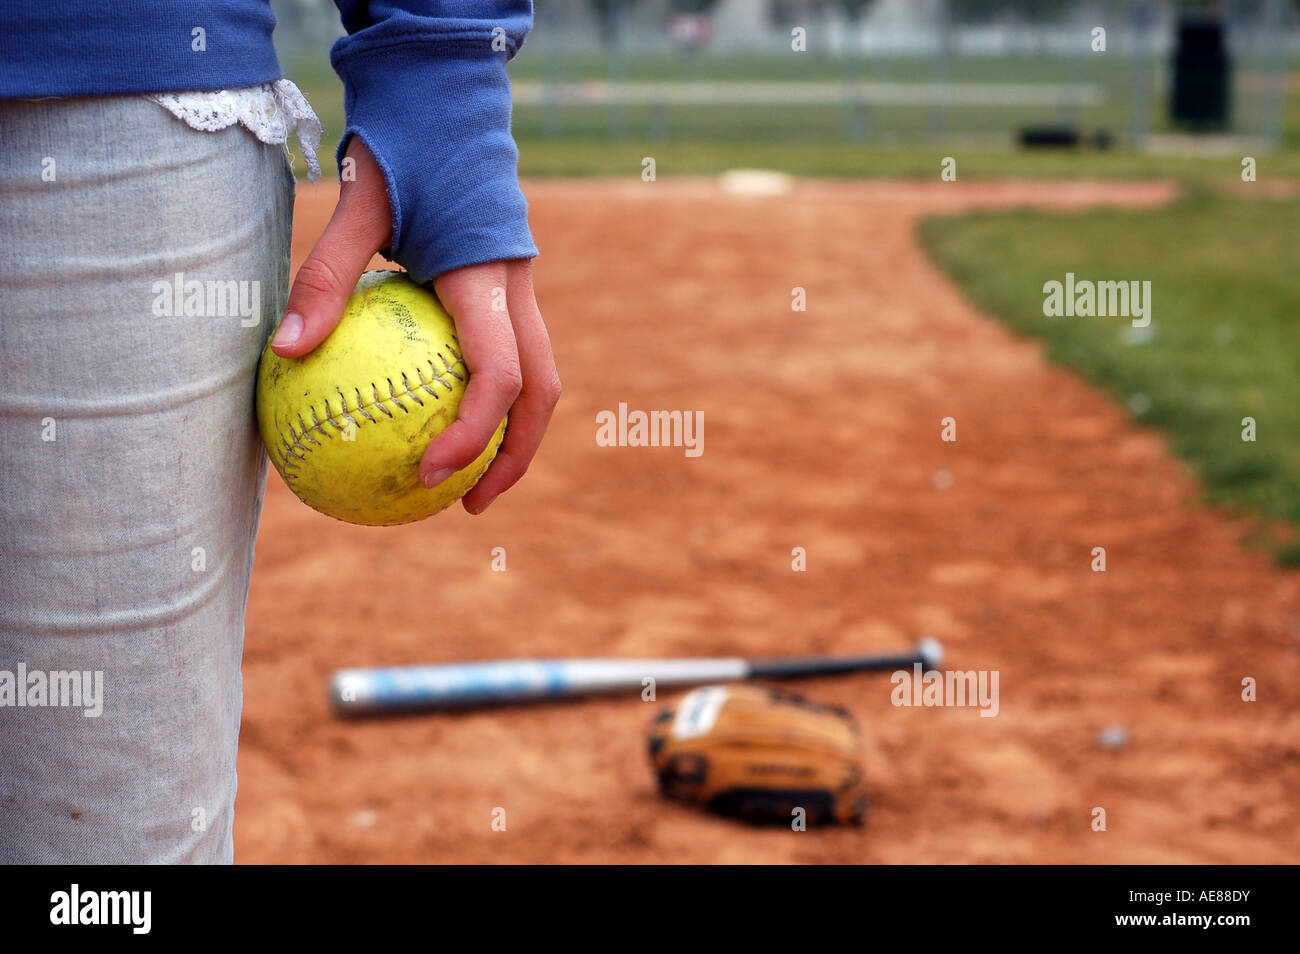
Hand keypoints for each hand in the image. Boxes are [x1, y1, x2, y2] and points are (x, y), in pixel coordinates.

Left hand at [273, 139, 559, 514]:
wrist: (450, 104)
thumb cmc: (405, 150)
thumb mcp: (358, 206)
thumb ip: (326, 279)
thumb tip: (284, 351)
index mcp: (489, 280)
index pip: (500, 376)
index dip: (473, 435)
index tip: (428, 474)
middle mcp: (518, 292)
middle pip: (542, 393)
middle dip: (514, 456)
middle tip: (466, 503)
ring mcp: (520, 292)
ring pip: (539, 379)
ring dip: (513, 435)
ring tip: (463, 480)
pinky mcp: (507, 292)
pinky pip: (510, 357)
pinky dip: (489, 400)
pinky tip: (438, 420)